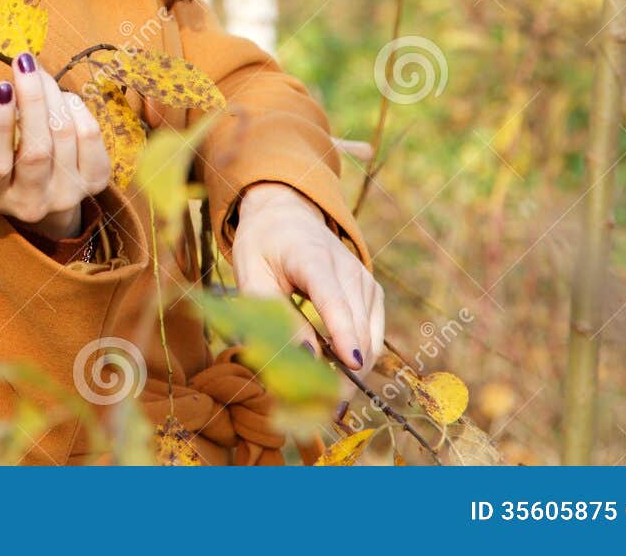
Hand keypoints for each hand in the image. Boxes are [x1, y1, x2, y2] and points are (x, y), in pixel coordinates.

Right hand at [0, 51, 109, 238]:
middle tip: (25, 63)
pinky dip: (77, 108)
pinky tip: (62, 99)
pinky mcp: (94, 182)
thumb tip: (3, 93)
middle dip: (32, 99)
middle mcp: (31, 203)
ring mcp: (66, 195)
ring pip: (65, 135)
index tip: (1, 85)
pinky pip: (91, 135)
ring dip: (52, 94)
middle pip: (37, 150)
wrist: (34, 192)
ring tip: (39, 75)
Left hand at [229, 181, 384, 405]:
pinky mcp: (373, 294)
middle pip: (356, 327)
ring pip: (370, 338)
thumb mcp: (252, 275)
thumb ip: (276, 314)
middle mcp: (348, 268)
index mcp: (312, 256)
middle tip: (320, 411)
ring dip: (350, 373)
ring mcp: (366, 281)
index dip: (342, 332)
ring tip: (324, 404)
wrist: (287, 215)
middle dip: (343, 372)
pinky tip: (335, 379)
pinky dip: (357, 360)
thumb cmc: (263, 246)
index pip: (333, 298)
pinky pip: (373, 337)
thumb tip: (305, 358)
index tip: (349, 365)